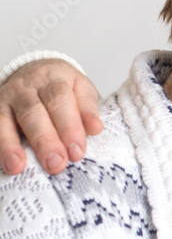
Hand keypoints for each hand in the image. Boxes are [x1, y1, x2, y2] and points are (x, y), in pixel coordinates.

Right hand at [0, 59, 100, 174]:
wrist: (36, 72)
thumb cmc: (64, 88)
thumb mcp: (81, 91)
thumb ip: (87, 110)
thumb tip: (95, 128)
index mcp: (53, 79)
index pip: (60, 101)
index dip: (68, 127)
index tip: (77, 152)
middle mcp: (26, 87)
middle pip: (33, 113)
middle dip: (45, 141)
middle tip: (56, 164)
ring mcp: (6, 99)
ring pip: (5, 120)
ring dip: (11, 145)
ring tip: (18, 166)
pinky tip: (5, 163)